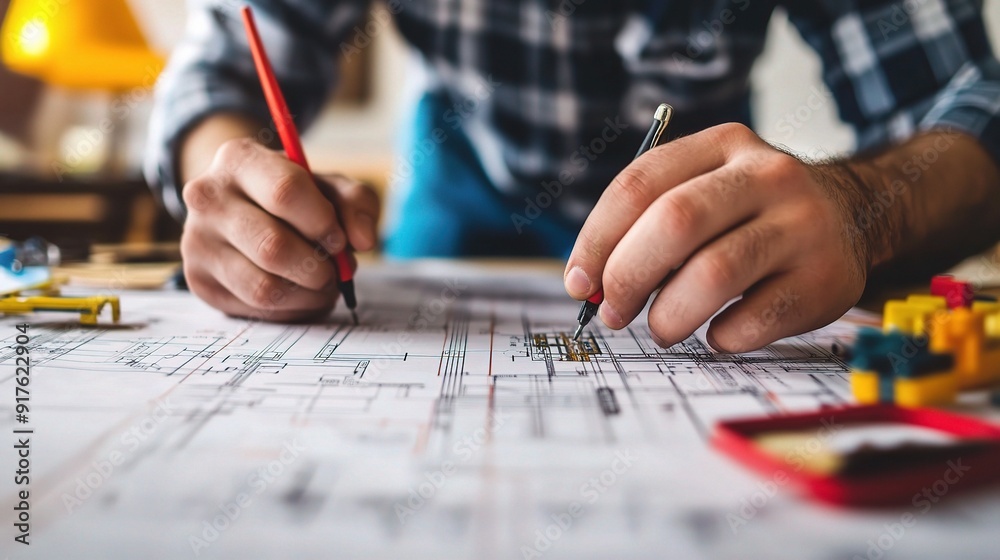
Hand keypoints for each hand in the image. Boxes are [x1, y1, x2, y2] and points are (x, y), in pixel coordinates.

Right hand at [181, 138, 379, 321]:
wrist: (243, 209)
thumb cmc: (294, 197)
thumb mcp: (330, 186)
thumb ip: (357, 204)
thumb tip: (363, 240)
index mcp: (239, 159)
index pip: (285, 192)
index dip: (323, 223)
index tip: (338, 240)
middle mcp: (207, 198)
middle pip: (273, 247)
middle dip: (318, 268)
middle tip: (334, 269)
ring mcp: (197, 241)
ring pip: (264, 286)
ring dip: (308, 294)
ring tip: (322, 283)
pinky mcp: (200, 280)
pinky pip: (256, 308)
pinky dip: (292, 308)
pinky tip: (299, 292)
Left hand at [564, 123, 875, 351]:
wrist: (853, 216)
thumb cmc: (751, 212)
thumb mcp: (706, 187)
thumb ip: (647, 221)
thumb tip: (589, 284)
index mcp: (724, 145)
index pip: (639, 185)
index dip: (597, 239)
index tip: (579, 282)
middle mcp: (767, 176)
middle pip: (674, 223)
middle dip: (628, 276)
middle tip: (613, 312)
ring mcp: (803, 225)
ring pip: (713, 274)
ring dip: (668, 315)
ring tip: (662, 329)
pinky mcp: (825, 279)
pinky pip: (753, 320)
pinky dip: (721, 337)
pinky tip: (717, 332)